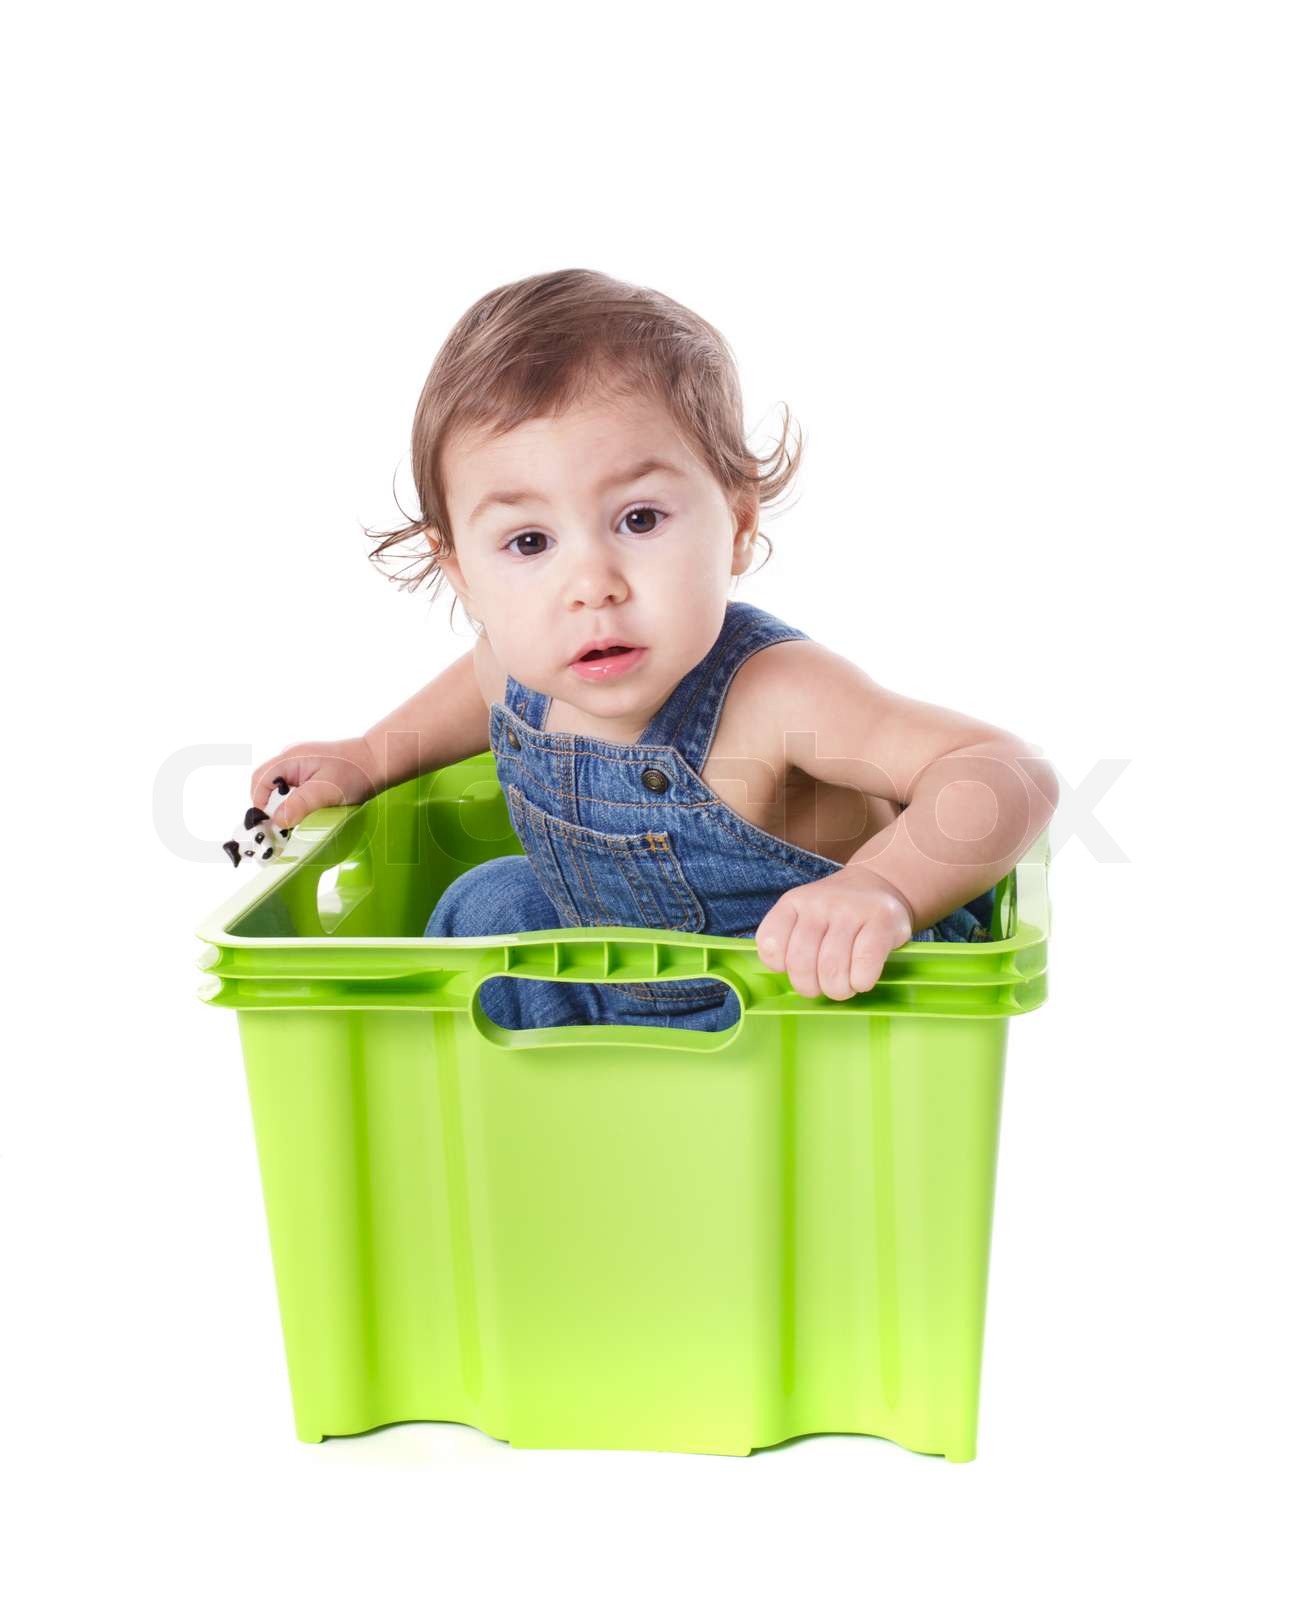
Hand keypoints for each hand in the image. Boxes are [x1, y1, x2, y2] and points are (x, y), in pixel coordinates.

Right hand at [250, 736, 380, 830]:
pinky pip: (293, 788)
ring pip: (279, 787)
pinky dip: (294, 803)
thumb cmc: (355, 772)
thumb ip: (301, 804)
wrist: (378, 761)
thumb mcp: (327, 790)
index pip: (260, 780)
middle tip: (277, 829)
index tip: (266, 825)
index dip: (258, 803)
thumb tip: (277, 820)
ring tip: (291, 824)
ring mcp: (300, 765)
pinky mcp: (310, 772)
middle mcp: (291, 759)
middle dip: (268, 806)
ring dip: (282, 806)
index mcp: (290, 759)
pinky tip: (305, 813)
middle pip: (266, 784)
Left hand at [754, 864, 915, 999]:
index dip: (780, 966)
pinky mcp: (882, 920)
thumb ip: (790, 942)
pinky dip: (861, 982)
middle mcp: (819, 902)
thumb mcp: (804, 915)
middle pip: (800, 962)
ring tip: (844, 986)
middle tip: (824, 987)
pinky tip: (862, 979)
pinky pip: (864, 965)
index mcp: (793, 902)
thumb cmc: (837, 913)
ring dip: (838, 989)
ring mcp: (851, 909)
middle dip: (810, 988)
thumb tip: (793, 981)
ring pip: (832, 968)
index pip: (769, 943)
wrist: (879, 883)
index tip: (796, 968)